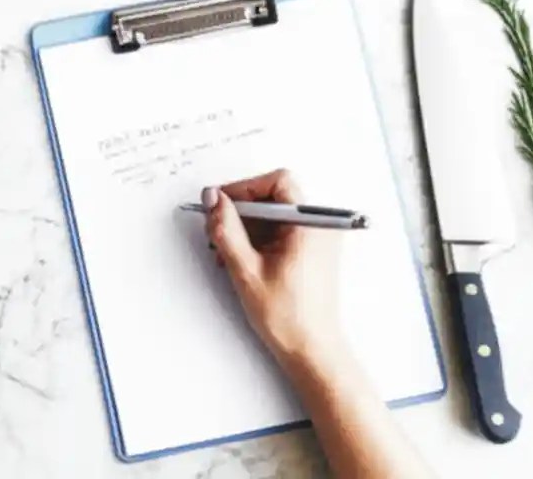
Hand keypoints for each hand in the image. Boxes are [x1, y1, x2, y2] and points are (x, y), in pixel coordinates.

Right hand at [203, 169, 345, 365]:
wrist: (312, 349)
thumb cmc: (287, 317)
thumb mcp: (246, 270)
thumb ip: (227, 229)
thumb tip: (213, 199)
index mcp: (309, 225)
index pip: (278, 181)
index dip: (245, 188)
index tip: (222, 203)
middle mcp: (319, 226)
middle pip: (274, 197)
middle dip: (241, 211)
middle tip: (218, 231)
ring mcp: (317, 238)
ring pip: (274, 215)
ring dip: (247, 228)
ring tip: (226, 252)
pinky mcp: (311, 251)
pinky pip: (281, 231)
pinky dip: (259, 239)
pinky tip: (242, 259)